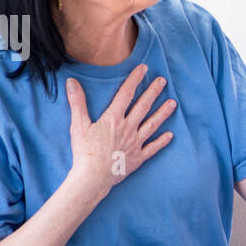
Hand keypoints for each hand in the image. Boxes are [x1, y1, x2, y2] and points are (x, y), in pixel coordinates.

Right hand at [67, 64, 175, 196]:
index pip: (126, 94)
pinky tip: (170, 135)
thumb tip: (72, 82)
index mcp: (113, 119)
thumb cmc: (84, 151)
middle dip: (153, 92)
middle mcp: (128, 128)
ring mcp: (135, 143)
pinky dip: (162, 142)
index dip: (135, 79)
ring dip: (163, 113)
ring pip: (152, 125)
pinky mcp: (138, 158)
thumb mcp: (78, 125)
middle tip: (163, 81)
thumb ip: (77, 102)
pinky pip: (153, 148)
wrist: (93, 177)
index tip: (144, 68)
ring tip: (173, 103)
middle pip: (143, 106)